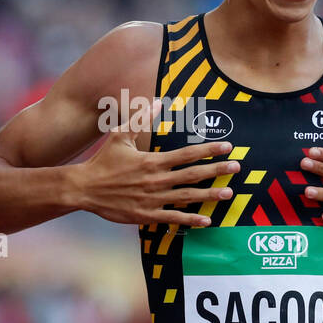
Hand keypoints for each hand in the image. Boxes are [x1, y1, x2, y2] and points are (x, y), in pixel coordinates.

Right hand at [74, 100, 239, 226]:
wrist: (85, 189)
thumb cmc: (103, 161)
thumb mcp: (120, 136)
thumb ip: (141, 119)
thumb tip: (158, 102)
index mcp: (152, 161)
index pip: (187, 154)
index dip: (209, 150)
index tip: (227, 146)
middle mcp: (156, 181)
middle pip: (193, 175)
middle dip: (217, 170)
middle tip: (236, 167)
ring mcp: (153, 199)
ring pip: (188, 197)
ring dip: (210, 195)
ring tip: (228, 193)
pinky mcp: (147, 215)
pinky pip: (173, 217)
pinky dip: (191, 220)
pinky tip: (207, 220)